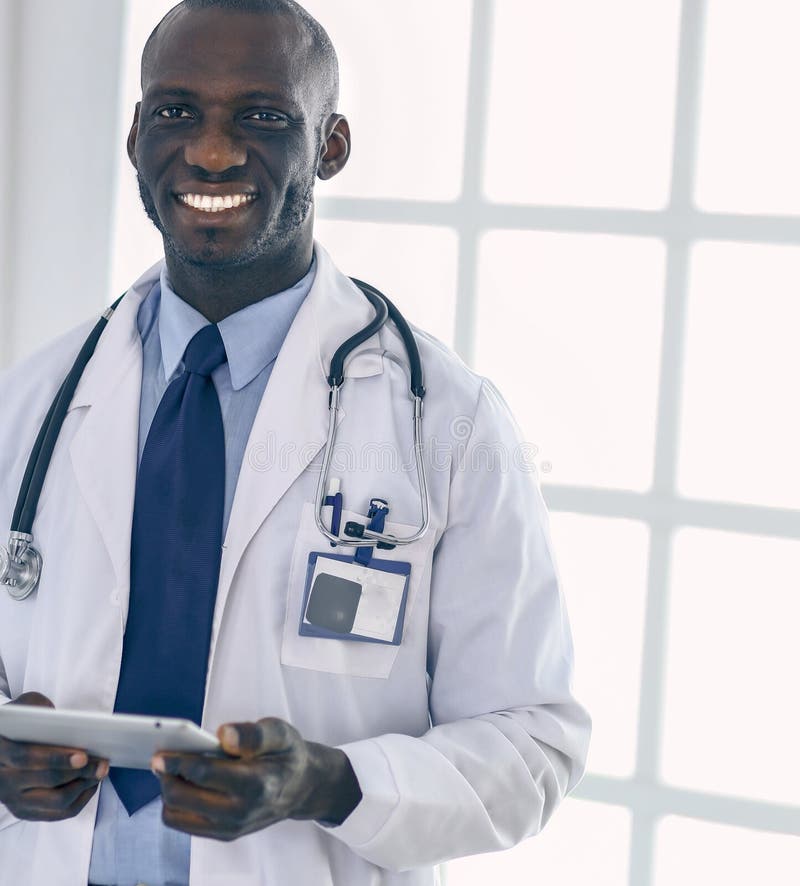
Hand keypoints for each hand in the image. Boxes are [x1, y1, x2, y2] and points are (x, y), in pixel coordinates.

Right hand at [0, 692, 108, 821]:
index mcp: (1, 751)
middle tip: (102, 764)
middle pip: (46, 780)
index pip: (27, 758)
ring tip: (100, 771)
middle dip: (80, 772)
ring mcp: (13, 800)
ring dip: (83, 787)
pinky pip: (58, 813)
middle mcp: (3, 780)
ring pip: (55, 802)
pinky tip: (91, 784)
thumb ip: (41, 709)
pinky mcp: (26, 812)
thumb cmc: (22, 723)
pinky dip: (80, 799)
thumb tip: (72, 723)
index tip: (83, 756)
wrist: (3, 746)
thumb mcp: (27, 708)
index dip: (57, 758)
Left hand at [152, 717, 361, 841]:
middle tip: (163, 756)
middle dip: (166, 776)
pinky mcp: (222, 835)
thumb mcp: (280, 732)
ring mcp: (229, 828)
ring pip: (175, 814)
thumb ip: (253, 733)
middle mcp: (240, 812)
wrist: (301, 786)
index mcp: (256, 783)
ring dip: (169, 790)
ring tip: (177, 769)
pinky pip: (182, 822)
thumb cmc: (286, 754)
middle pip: (182, 797)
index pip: (204, 775)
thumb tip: (224, 735)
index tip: (159, 754)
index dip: (177, 763)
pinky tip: (186, 783)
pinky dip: (175, 803)